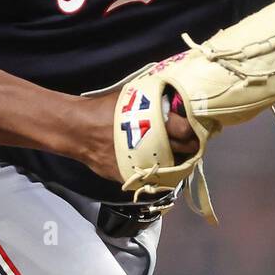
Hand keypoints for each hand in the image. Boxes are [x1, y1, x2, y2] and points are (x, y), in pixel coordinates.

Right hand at [80, 90, 199, 182]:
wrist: (79, 130)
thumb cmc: (105, 109)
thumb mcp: (131, 96)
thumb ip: (153, 100)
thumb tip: (172, 98)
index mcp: (154, 123)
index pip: (186, 129)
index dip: (193, 128)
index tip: (195, 126)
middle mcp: (152, 146)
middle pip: (185, 150)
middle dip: (190, 145)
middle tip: (189, 141)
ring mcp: (143, 164)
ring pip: (173, 167)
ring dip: (178, 161)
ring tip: (177, 153)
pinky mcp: (132, 177)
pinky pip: (153, 177)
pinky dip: (158, 171)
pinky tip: (158, 163)